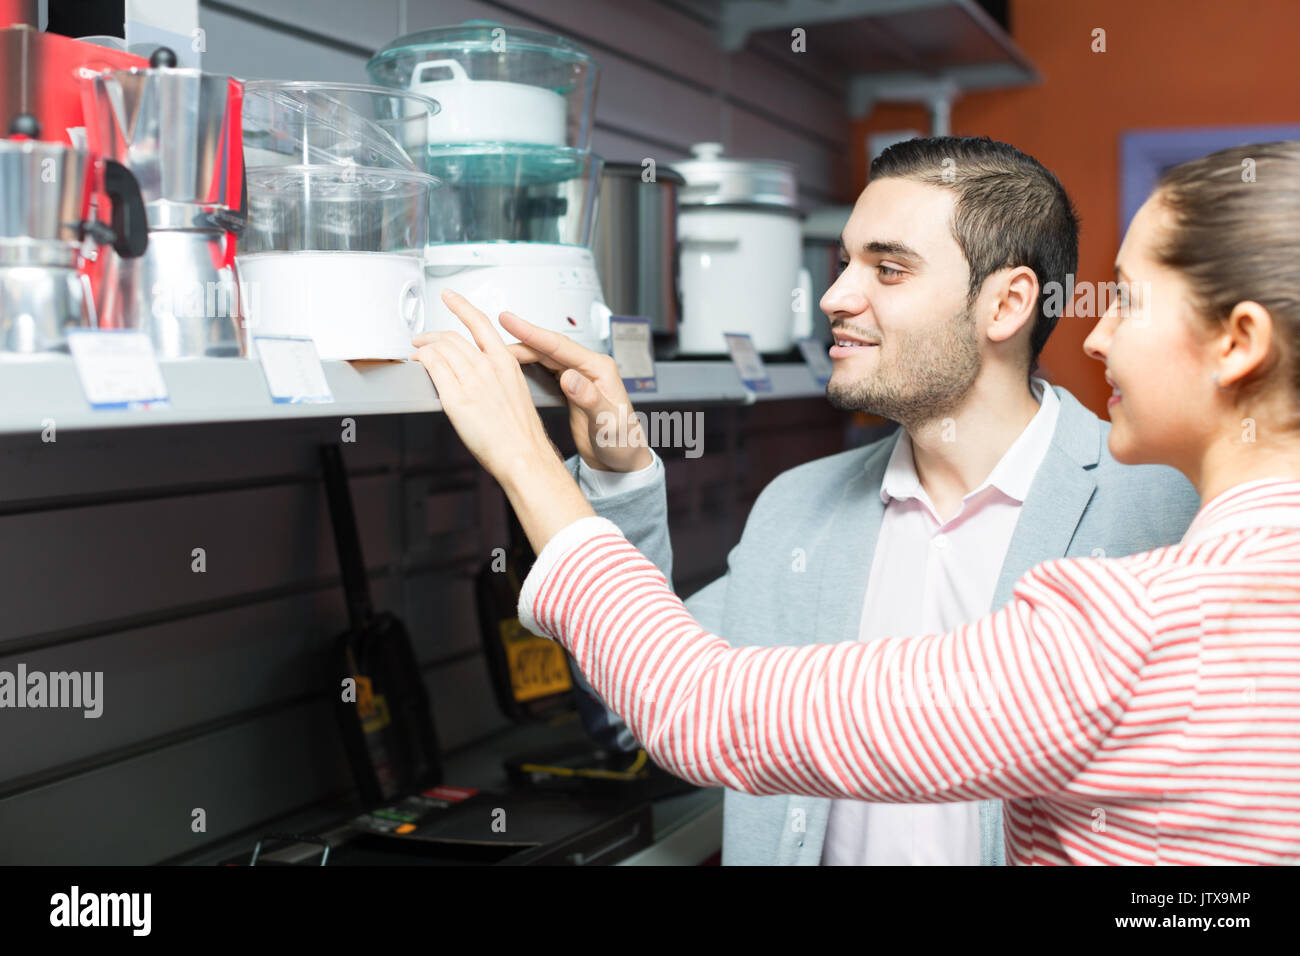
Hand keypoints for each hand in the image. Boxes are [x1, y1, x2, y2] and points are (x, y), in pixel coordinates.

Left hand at [411, 290, 593, 552]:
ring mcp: (472, 381)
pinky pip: (433, 368)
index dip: (461, 306)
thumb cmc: (521, 433)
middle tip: (421, 340)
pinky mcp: (456, 398)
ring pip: (440, 349)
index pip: (480, 323)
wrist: (524, 456)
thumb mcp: (515, 393)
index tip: (450, 297)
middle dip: (431, 335)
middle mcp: (488, 366)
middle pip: (452, 337)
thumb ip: (495, 378)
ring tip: (415, 355)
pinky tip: (418, 365)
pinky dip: (422, 361)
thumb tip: (475, 373)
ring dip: (423, 348)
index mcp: (506, 362)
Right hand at [498, 311, 652, 473]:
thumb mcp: (608, 423)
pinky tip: (513, 365)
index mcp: (600, 369)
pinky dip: (528, 365)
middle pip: (549, 347)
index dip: (533, 333)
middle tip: (494, 329)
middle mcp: (590, 368)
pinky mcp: (572, 387)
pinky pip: (546, 369)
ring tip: (496, 347)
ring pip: (545, 356)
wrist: (624, 459)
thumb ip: (590, 399)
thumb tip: (569, 378)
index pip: (560, 346)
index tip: (511, 322)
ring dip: (522, 351)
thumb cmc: (623, 443)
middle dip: (522, 338)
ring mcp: (580, 376)